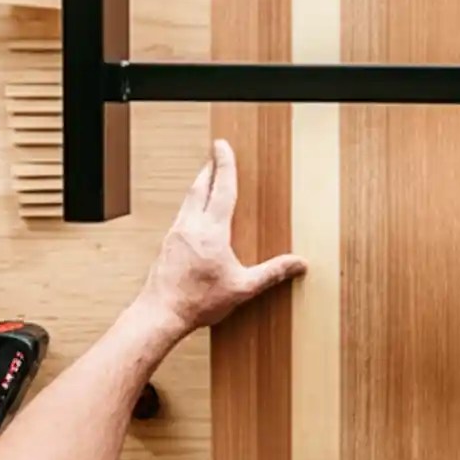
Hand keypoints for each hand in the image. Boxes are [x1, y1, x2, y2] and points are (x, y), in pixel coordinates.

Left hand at [137, 139, 306, 335]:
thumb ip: (272, 273)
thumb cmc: (198, 301)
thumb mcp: (242, 287)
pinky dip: (191, 202)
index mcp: (212, 230)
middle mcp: (191, 225)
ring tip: (207, 178)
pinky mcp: (168, 243)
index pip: (222, 188)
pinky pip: (181, 213)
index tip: (223, 146)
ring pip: (188, 198)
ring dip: (199, 183)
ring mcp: (176, 233)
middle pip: (201, 186)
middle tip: (216, 154)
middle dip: (210, 168)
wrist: (160, 313)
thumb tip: (298, 264)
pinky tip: (194, 212)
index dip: (226, 165)